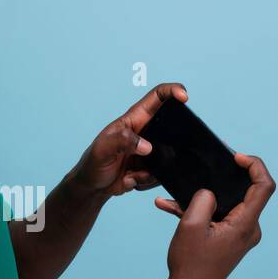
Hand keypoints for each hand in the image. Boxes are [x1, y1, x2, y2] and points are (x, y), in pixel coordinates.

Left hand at [70, 83, 188, 197]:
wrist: (93, 187)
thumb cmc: (93, 163)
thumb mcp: (102, 149)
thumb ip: (122, 141)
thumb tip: (147, 146)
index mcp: (134, 119)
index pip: (157, 96)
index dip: (173, 90)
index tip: (184, 97)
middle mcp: (146, 132)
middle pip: (172, 126)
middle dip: (172, 139)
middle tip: (151, 156)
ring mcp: (151, 150)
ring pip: (170, 154)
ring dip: (153, 168)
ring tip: (131, 172)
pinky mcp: (152, 167)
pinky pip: (162, 173)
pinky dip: (147, 180)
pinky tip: (130, 179)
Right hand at [159, 151, 274, 278]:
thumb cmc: (190, 263)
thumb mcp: (191, 225)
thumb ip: (203, 199)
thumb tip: (209, 192)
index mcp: (245, 224)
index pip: (264, 186)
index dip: (254, 165)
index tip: (236, 157)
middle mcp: (249, 229)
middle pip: (246, 192)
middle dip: (223, 179)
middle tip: (205, 168)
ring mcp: (241, 235)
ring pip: (227, 205)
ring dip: (203, 198)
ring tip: (174, 198)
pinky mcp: (230, 239)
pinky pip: (218, 217)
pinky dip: (200, 212)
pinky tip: (171, 208)